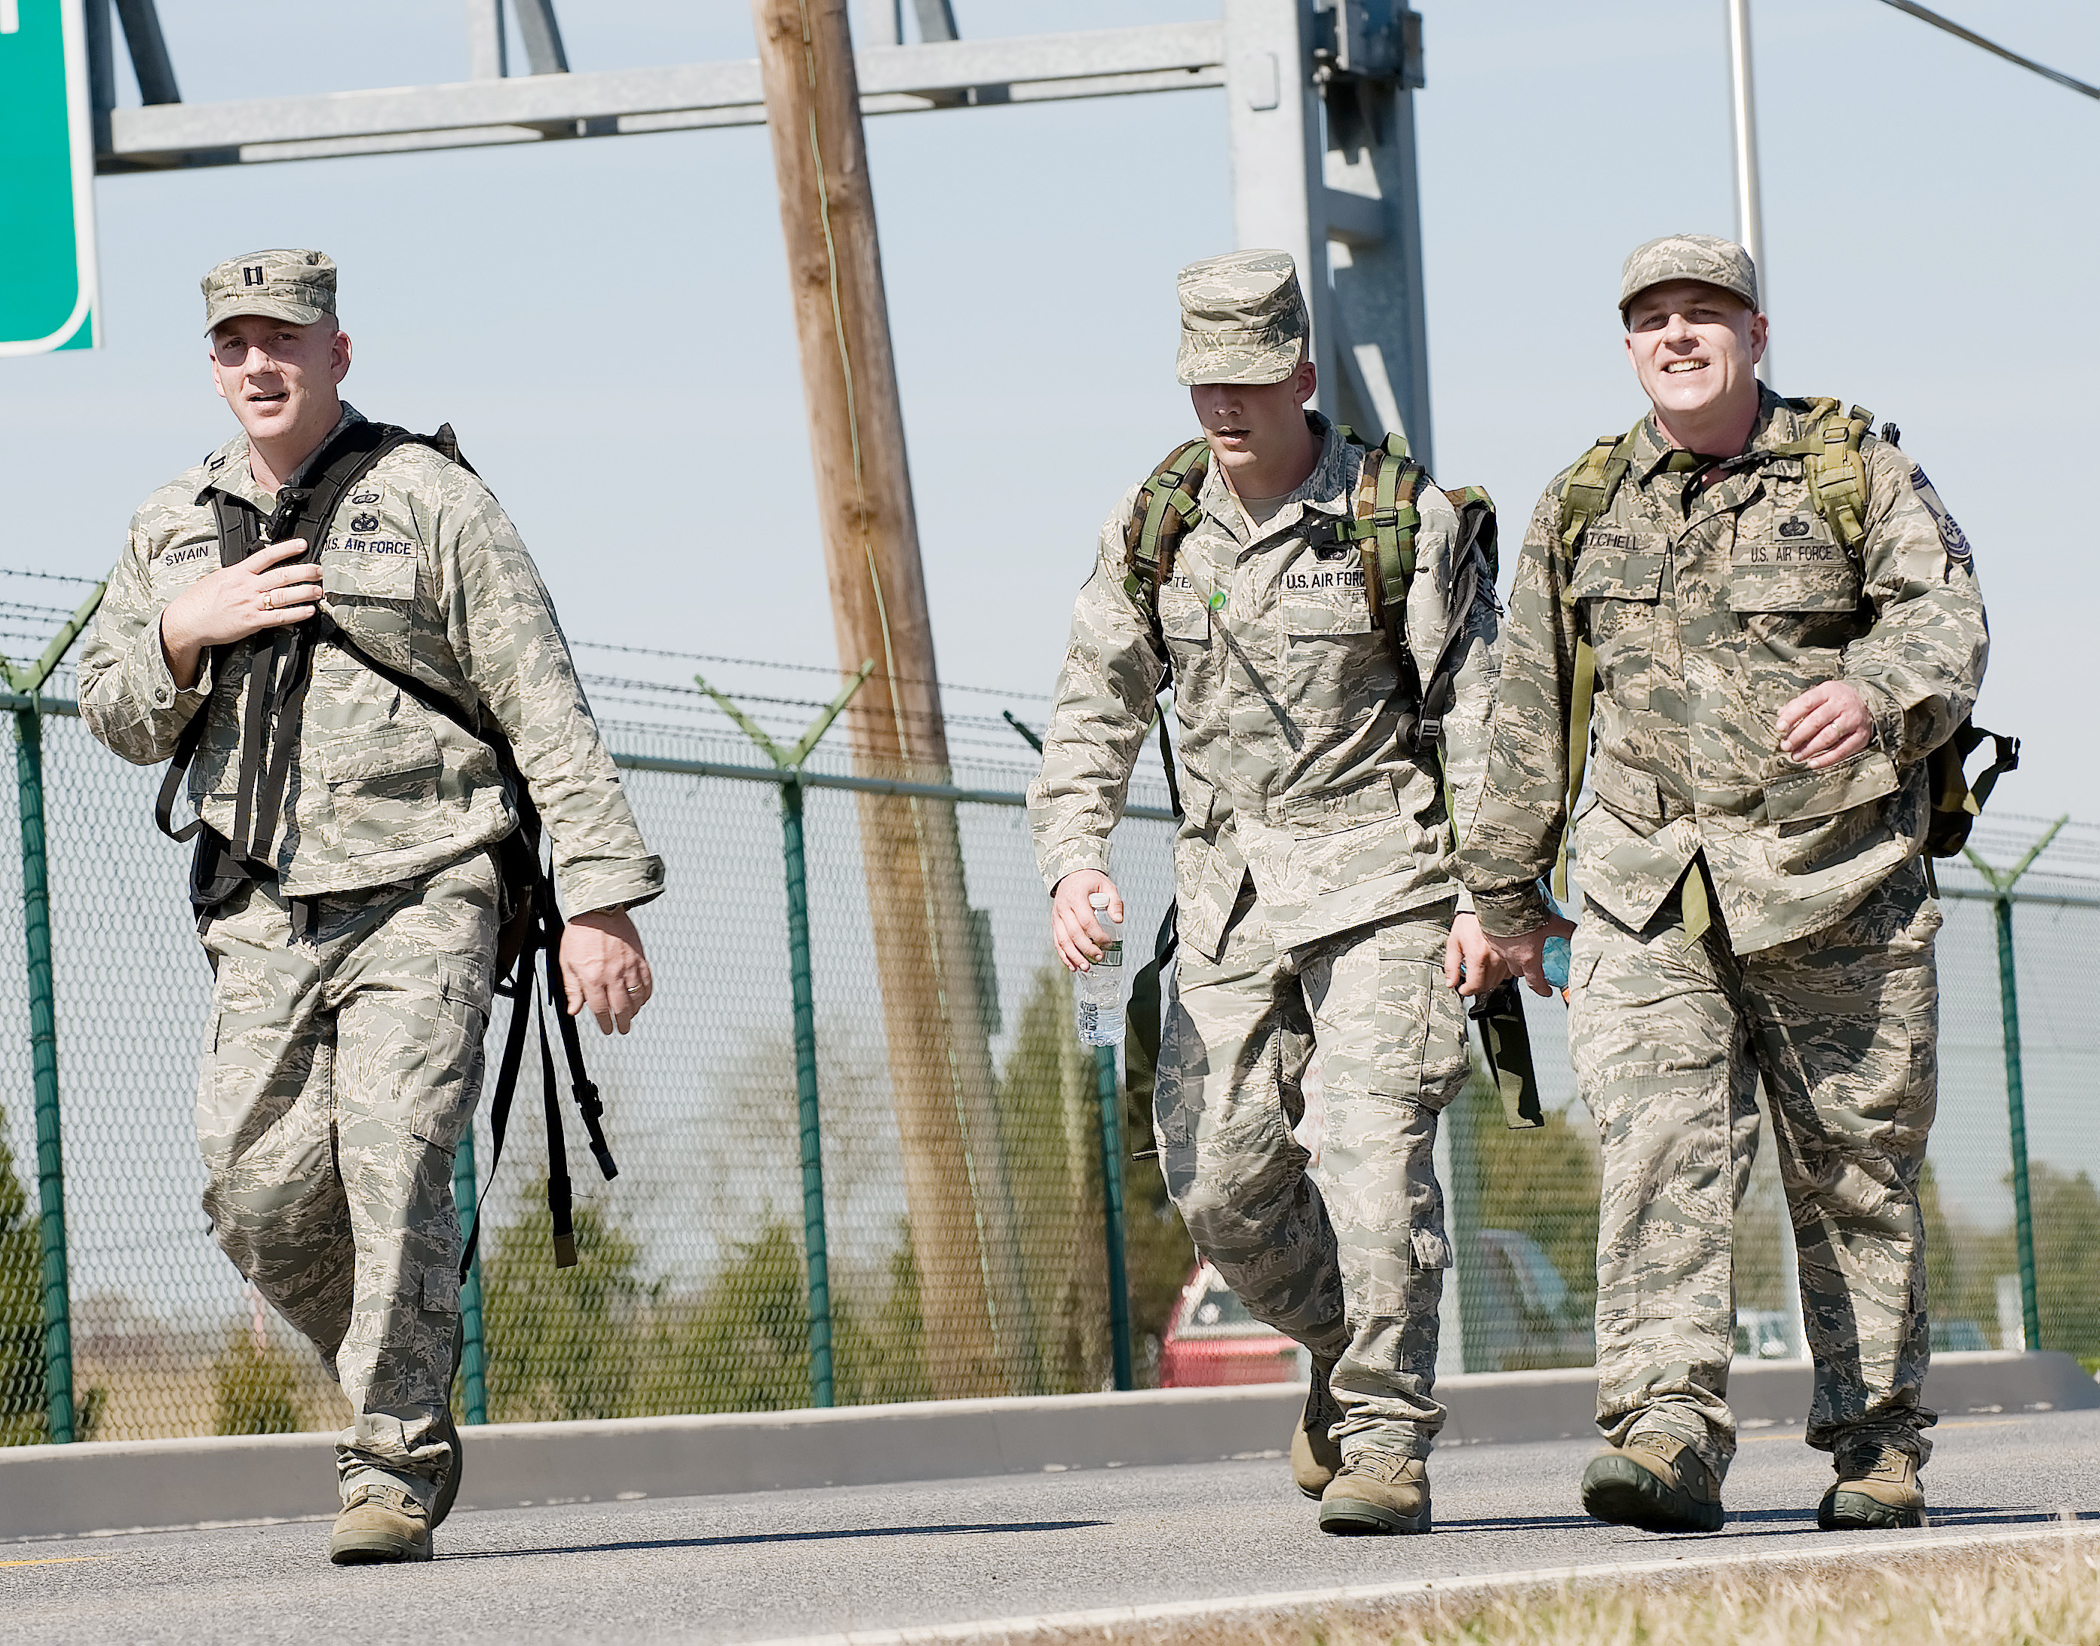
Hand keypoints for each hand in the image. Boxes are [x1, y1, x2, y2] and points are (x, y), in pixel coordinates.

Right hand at [159, 537, 325, 687]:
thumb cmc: (200, 600)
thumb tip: (256, 568)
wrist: (188, 620)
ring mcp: (250, 604)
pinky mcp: (252, 622)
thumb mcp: (219, 578)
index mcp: (238, 572)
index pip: (266, 556)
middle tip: (319, 570)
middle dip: (304, 571)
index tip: (303, 544)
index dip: (286, 548)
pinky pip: (279, 617)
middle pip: (281, 575)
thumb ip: (240, 573)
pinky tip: (309, 611)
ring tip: (319, 590)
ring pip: (284, 595)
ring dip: (305, 592)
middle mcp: (246, 586)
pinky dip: (296, 614)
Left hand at [560, 908, 653, 1033]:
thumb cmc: (580, 934)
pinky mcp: (640, 958)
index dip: (604, 1023)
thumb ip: (572, 988)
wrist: (599, 909)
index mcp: (593, 978)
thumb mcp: (567, 963)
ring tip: (631, 1015)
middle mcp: (613, 976)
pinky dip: (646, 993)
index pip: (600, 1009)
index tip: (607, 1029)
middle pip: (621, 1008)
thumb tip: (574, 1010)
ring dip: (635, 1010)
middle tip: (622, 1029)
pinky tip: (642, 998)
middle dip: (622, 1022)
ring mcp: (629, 967)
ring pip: (637, 997)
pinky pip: (647, 981)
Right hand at [1051, 870, 1121, 972]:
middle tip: (1100, 957)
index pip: (1086, 921)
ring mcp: (1057, 916)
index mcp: (1076, 897)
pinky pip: (1057, 942)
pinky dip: (1064, 955)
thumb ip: (1115, 902)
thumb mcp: (1107, 885)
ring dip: (1074, 956)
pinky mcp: (1054, 923)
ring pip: (1063, 941)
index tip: (1108, 943)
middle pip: (1074, 934)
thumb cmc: (1089, 881)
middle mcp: (1063, 908)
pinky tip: (1072, 965)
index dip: (1098, 935)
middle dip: (1087, 949)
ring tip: (1086, 967)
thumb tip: (1118, 920)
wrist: (1071, 875)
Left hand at [1443, 912, 1506, 998]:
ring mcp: (1506, 958)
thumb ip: (1451, 965)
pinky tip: (1491, 966)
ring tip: (1479, 971)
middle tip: (1468, 979)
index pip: (1475, 986)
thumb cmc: (1470, 920)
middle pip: (1486, 986)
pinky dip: (1499, 974)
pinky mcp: (1513, 955)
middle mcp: (1494, 959)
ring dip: (1487, 981)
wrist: (1489, 906)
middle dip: (1475, 986)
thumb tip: (1450, 982)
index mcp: (1478, 956)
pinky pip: (1508, 974)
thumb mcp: (1453, 941)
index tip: (1463, 989)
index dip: (1466, 991)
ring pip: (1497, 981)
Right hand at [1482, 914, 1577, 997]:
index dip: (1542, 989)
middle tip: (1533, 965)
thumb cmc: (1525, 913)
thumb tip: (1576, 932)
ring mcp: (1498, 947)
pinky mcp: (1488, 936)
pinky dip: (1502, 943)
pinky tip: (1508, 933)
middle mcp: (1511, 956)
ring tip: (1519, 946)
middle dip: (1526, 971)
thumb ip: (1566, 930)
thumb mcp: (1553, 922)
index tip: (1547, 991)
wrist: (1502, 901)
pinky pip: (1496, 946)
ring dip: (1513, 956)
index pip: (1536, 981)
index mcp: (1528, 957)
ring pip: (1506, 959)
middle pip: (1519, 972)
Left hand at [1776, 680, 1872, 769]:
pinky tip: (1812, 763)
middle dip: (1797, 736)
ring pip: (1828, 737)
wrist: (1868, 700)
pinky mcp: (1861, 736)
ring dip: (1809, 749)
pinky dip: (1826, 759)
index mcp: (1828, 691)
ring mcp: (1853, 720)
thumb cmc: (1834, 699)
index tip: (1780, 728)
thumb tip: (1780, 715)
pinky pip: (1842, 750)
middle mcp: (1842, 705)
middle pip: (1816, 722)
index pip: (1807, 703)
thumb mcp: (1819, 694)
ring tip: (1795, 756)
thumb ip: (1798, 704)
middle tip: (1785, 746)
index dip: (1791, 716)